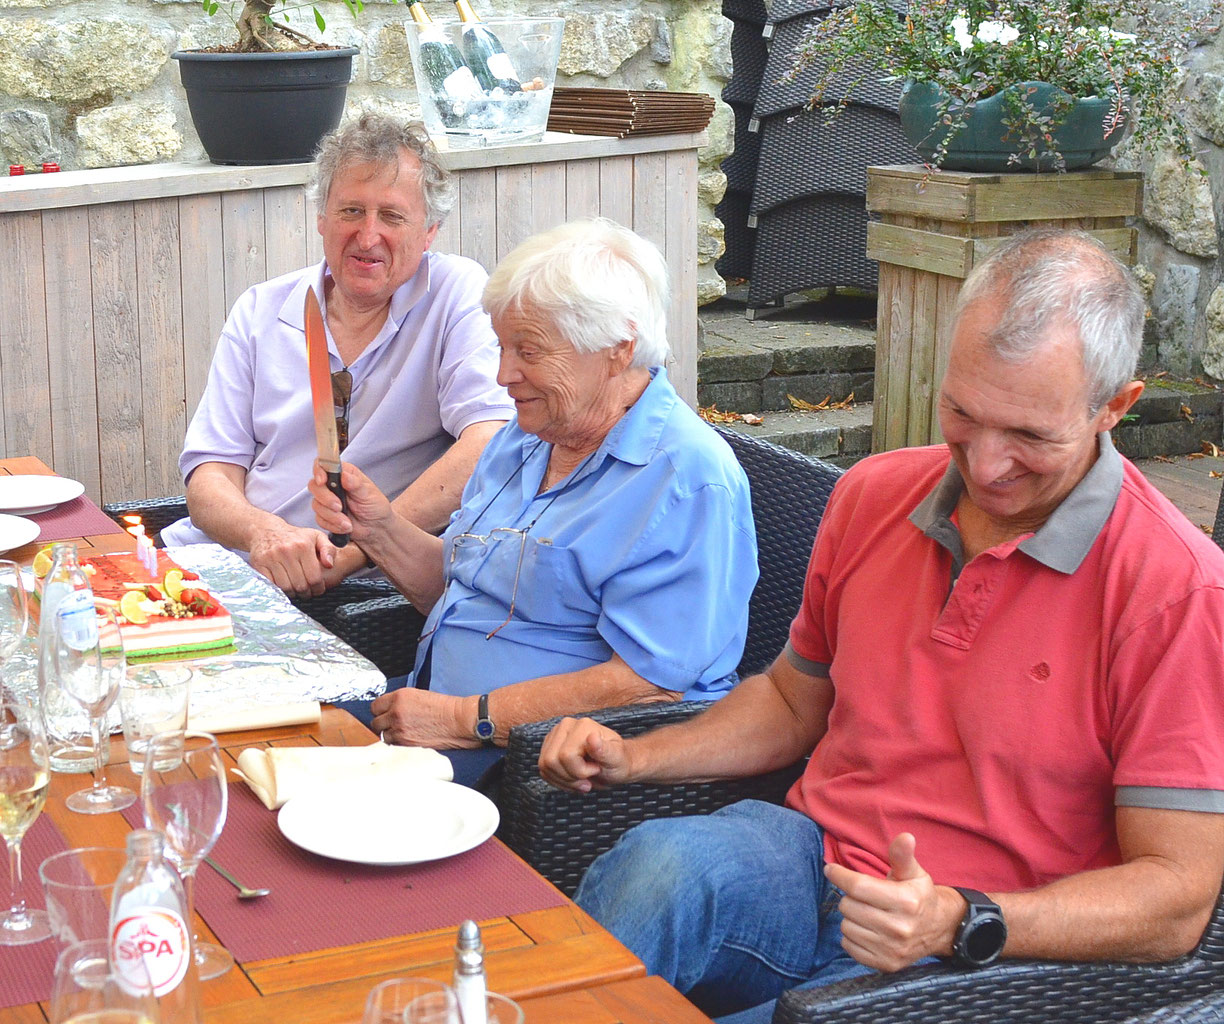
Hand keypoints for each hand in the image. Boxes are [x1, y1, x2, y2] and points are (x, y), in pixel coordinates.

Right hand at [247, 520, 334, 595]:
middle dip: (306, 593)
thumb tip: (330, 565)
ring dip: (293, 594)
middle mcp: (287, 551)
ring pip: (286, 588)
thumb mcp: (316, 537)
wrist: (266, 530)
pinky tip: (284, 587)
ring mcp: (271, 558)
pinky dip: (279, 590)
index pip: (314, 578)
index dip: (318, 588)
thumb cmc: (295, 537)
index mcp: (303, 546)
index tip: (318, 590)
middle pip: (300, 585)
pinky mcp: (259, 564)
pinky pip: (271, 585)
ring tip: (297, 591)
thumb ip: (328, 549)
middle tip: (307, 593)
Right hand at [309, 462, 392, 544]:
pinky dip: (333, 525)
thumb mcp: (369, 493)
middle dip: (326, 498)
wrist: (376, 527)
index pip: (323, 465)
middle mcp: (332, 485)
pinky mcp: (325, 515)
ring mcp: (327, 500)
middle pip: (314, 486)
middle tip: (339, 506)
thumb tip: (344, 476)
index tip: (322, 481)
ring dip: (332, 515)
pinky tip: (345, 526)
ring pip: (316, 504)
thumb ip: (356, 484)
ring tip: (347, 522)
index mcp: (343, 473)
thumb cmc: (374, 506)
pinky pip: (320, 519)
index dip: (318, 471)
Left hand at [370, 687, 473, 748]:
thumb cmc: (444, 708)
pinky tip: (407, 740)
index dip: (381, 711)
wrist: (457, 721)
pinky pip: (392, 746)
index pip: (375, 706)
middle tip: (393, 725)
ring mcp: (399, 730)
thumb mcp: (418, 696)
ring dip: (390, 735)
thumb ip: (400, 702)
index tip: (385, 713)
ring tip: (403, 733)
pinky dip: (397, 744)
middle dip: (383, 724)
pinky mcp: (405, 744)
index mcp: (399, 697)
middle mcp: (396, 713)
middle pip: (375, 722)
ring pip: (382, 736)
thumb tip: (389, 710)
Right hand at [538, 717, 632, 792]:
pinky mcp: (549, 746)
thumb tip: (592, 738)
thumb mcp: (616, 759)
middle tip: (588, 778)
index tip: (596, 768)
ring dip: (564, 780)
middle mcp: (566, 726)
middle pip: (551, 761)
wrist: (614, 765)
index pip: (566, 756)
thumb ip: (605, 750)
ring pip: (545, 766)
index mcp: (583, 726)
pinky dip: (558, 780)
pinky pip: (543, 770)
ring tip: (581, 779)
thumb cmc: (618, 761)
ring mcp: (555, 735)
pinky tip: (573, 778)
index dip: (580, 771)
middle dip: (570, 777)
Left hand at [825, 833, 963, 971]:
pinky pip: (849, 947)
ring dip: (850, 917)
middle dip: (850, 897)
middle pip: (848, 906)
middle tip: (861, 895)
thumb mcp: (913, 872)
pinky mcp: (886, 964)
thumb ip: (902, 855)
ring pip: (846, 927)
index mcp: (906, 901)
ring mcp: (892, 949)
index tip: (830, 869)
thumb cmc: (919, 895)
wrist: (939, 929)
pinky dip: (851, 936)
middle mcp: (899, 927)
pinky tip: (865, 928)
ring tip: (865, 911)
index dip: (839, 875)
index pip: (858, 887)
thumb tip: (905, 837)